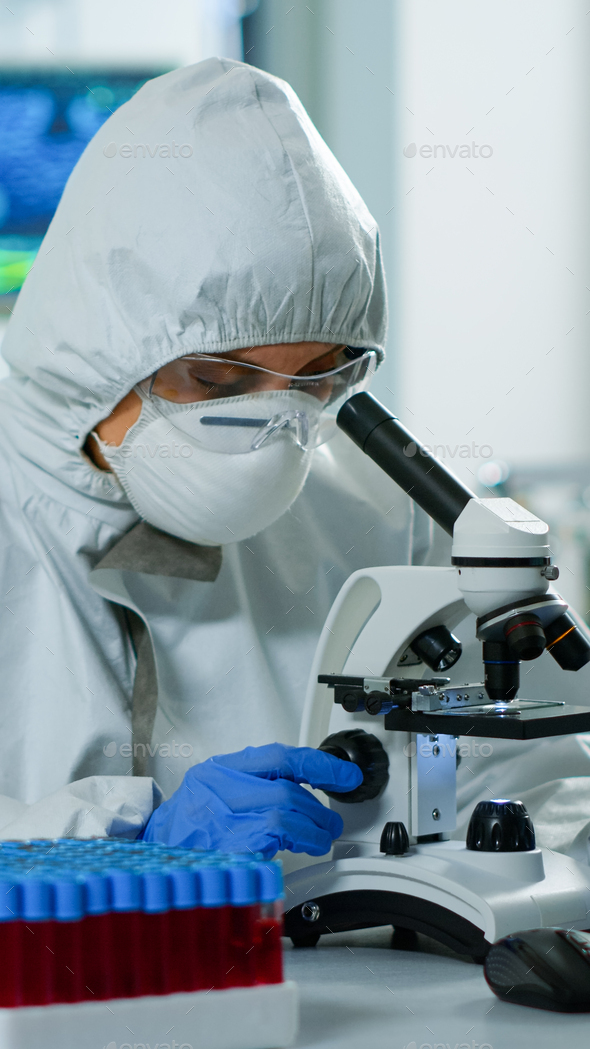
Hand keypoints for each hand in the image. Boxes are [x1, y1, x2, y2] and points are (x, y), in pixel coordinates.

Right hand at [140, 742, 361, 857]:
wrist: (149, 860)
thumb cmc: (182, 832)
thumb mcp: (211, 795)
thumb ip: (250, 786)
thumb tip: (300, 788)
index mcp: (217, 772)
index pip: (276, 757)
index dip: (317, 763)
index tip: (343, 773)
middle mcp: (217, 789)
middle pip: (284, 786)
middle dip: (317, 805)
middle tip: (330, 819)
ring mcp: (220, 818)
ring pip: (283, 809)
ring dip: (313, 825)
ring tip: (322, 835)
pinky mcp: (227, 847)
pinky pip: (273, 836)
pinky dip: (299, 839)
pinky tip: (307, 847)